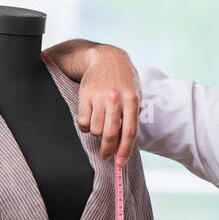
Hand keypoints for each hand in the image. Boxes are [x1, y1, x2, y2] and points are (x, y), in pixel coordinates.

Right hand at [75, 46, 140, 165]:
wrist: (106, 57)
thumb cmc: (124, 79)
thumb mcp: (136, 93)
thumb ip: (133, 115)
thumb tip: (125, 143)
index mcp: (132, 99)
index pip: (129, 131)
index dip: (124, 150)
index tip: (120, 162)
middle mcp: (115, 99)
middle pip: (110, 134)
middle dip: (107, 150)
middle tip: (105, 156)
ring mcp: (99, 96)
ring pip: (94, 129)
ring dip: (96, 135)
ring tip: (99, 129)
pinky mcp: (85, 94)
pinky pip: (82, 120)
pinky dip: (85, 127)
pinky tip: (89, 121)